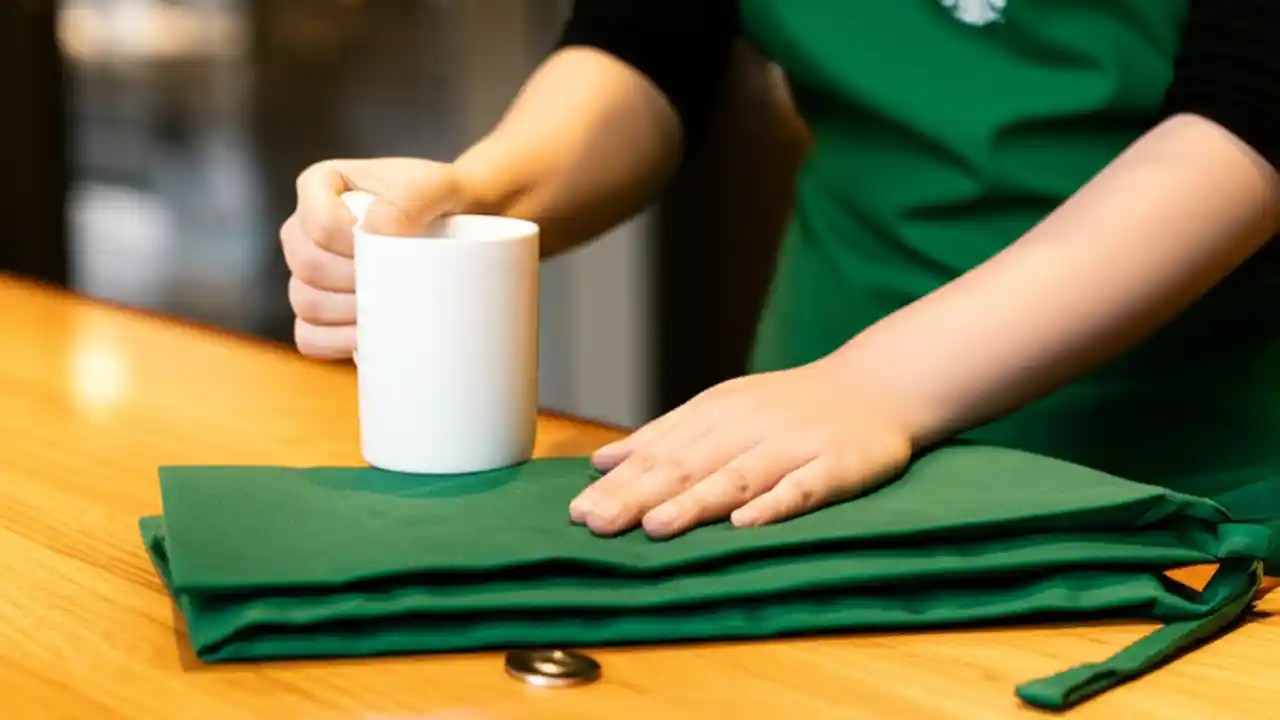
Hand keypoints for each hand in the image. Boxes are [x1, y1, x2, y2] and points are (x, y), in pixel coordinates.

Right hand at [281, 158, 466, 358]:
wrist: (457, 225)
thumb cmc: (440, 200)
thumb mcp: (435, 185)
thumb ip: (410, 198)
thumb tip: (376, 230)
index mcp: (320, 185)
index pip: (320, 223)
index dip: (353, 246)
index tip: (394, 248)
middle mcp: (304, 227)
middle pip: (308, 266)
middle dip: (354, 283)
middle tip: (396, 287)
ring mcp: (306, 269)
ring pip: (305, 302)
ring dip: (347, 315)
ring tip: (387, 312)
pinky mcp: (319, 305)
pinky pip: (308, 335)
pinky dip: (334, 343)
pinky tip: (367, 341)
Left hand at [570, 355, 913, 537]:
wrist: (876, 385)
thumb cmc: (788, 405)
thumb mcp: (721, 409)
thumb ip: (664, 435)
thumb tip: (600, 461)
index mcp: (716, 413)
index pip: (660, 451)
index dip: (619, 483)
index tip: (578, 513)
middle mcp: (749, 426)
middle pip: (688, 466)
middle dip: (639, 495)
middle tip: (597, 523)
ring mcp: (793, 446)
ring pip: (738, 477)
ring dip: (696, 502)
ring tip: (657, 526)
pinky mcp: (836, 465)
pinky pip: (804, 488)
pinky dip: (776, 504)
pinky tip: (747, 525)